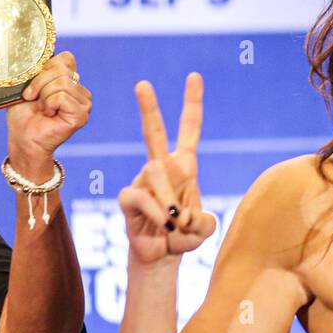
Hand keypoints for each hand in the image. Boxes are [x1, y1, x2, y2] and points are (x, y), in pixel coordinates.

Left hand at [6, 51, 90, 178]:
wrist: (23, 138)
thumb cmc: (24, 114)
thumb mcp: (29, 84)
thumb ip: (41, 69)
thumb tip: (42, 55)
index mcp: (72, 82)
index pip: (66, 59)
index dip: (45, 68)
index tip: (33, 85)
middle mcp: (82, 92)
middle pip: (61, 69)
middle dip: (39, 82)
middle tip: (33, 98)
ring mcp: (85, 104)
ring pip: (61, 83)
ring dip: (43, 95)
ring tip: (42, 108)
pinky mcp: (81, 116)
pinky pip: (61, 96)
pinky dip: (48, 104)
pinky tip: (49, 115)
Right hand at [119, 73, 217, 264]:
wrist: (161, 257)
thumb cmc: (184, 237)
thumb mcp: (204, 229)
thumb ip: (203, 221)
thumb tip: (178, 215)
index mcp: (184, 167)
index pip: (188, 129)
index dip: (192, 103)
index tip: (194, 76)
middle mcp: (160, 168)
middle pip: (153, 133)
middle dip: (149, 108)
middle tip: (142, 83)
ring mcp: (142, 181)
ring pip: (155, 174)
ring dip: (172, 202)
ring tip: (176, 224)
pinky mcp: (128, 198)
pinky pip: (142, 197)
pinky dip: (159, 213)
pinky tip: (165, 226)